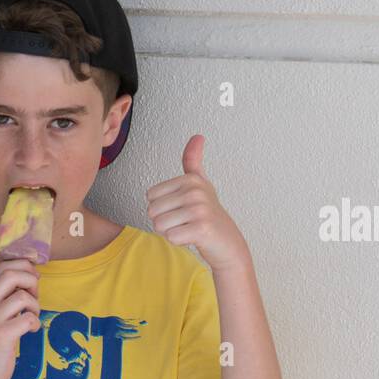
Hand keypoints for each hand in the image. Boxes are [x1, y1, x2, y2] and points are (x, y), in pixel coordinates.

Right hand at [0, 258, 39, 378]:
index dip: (23, 266)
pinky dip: (35, 323)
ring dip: (35, 305)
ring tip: (32, 317)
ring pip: (22, 296)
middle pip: (11, 274)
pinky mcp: (1, 335)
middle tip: (35, 295)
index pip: (2, 266)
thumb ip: (3, 296)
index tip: (32, 278)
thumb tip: (29, 276)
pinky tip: (31, 331)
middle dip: (31, 280)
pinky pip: (28, 318)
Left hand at [146, 134, 248, 271]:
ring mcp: (199, 209)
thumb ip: (193, 160)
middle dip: (164, 221)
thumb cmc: (208, 213)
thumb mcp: (200, 183)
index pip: (150, 196)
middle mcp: (195, 191)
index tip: (181, 209)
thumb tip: (198, 136)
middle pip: (152, 211)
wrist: (228, 242)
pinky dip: (178, 241)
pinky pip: (171, 237)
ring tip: (187, 228)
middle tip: (184, 221)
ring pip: (159, 225)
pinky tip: (192, 238)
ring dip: (170, 232)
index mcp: (190, 179)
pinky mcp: (201, 229)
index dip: (162, 207)